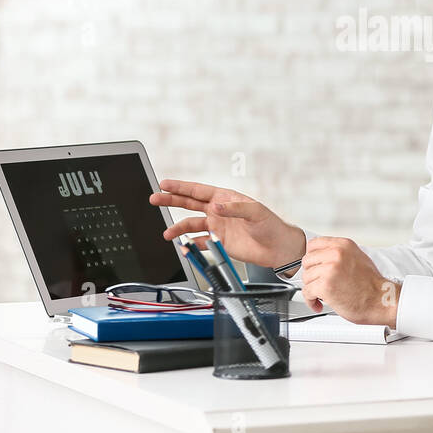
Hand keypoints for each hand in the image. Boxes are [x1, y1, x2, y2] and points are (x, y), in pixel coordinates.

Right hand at [149, 180, 305, 269]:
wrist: (278, 248)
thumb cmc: (271, 225)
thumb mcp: (255, 212)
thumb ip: (235, 208)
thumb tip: (216, 206)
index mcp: (225, 198)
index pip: (198, 191)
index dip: (180, 186)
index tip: (164, 183)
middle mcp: (218, 211)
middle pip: (188, 204)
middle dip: (171, 200)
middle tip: (154, 199)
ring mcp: (217, 227)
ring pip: (191, 225)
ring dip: (178, 228)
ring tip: (168, 234)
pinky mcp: (218, 243)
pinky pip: (199, 243)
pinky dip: (190, 245)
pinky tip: (183, 247)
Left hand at [299, 237, 399, 325]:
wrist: (381, 300)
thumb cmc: (372, 284)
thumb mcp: (357, 257)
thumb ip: (339, 254)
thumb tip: (323, 257)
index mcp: (343, 245)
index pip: (314, 244)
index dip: (312, 257)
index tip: (313, 266)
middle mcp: (336, 254)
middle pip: (307, 261)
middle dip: (311, 274)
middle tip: (317, 283)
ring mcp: (330, 269)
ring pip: (306, 277)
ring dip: (311, 289)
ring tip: (321, 295)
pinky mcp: (325, 286)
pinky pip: (307, 292)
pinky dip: (310, 300)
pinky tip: (318, 303)